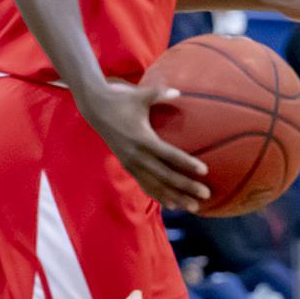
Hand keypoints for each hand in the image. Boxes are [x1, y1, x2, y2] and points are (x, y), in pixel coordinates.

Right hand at [79, 79, 211, 210]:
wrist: (94, 108)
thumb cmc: (121, 98)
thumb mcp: (140, 94)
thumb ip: (160, 93)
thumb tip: (179, 91)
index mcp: (143, 139)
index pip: (169, 155)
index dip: (187, 163)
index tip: (204, 170)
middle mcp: (137, 156)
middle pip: (166, 176)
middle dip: (186, 187)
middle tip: (206, 194)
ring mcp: (131, 163)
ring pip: (156, 186)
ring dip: (175, 197)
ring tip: (193, 207)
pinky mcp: (127, 166)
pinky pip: (145, 185)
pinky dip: (159, 195)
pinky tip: (173, 205)